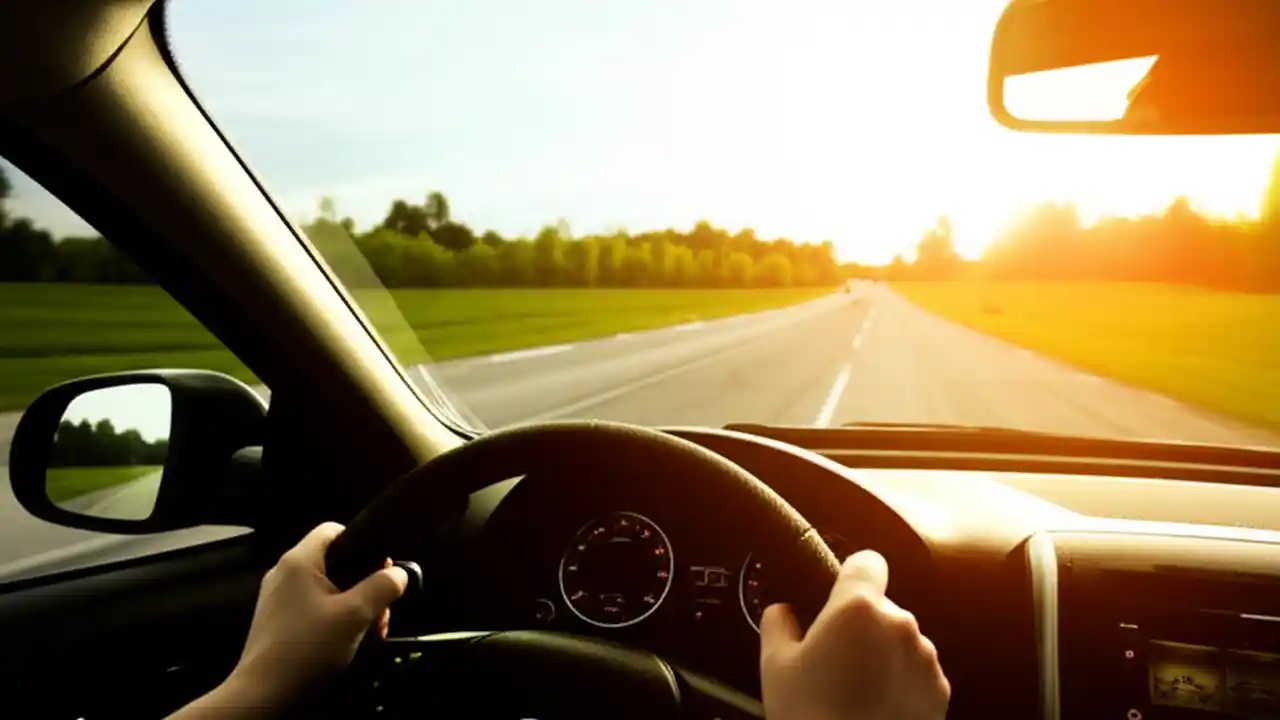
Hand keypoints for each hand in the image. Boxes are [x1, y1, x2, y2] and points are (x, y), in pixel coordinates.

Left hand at [227, 522, 407, 708]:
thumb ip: (382, 587)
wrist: (263, 693)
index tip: (382, 569)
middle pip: (335, 562)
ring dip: (354, 605)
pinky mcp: (278, 620)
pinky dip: (335, 617)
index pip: (334, 529)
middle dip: (365, 584)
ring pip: (328, 588)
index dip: (363, 542)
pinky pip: (314, 607)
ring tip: (371, 631)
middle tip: (381, 611)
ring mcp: (278, 597)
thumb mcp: (355, 615)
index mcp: (299, 560)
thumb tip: (399, 573)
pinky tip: (349, 640)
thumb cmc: (308, 647)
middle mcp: (285, 572)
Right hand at [759, 550, 949, 719]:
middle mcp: (899, 624)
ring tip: (855, 689)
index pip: (867, 561)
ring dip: (884, 654)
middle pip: (880, 607)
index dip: (852, 574)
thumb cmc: (812, 716)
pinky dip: (901, 681)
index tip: (840, 591)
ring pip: (900, 639)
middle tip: (834, 660)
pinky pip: (917, 670)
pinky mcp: (939, 689)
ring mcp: (924, 658)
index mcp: (857, 608)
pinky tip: (876, 706)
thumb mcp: (775, 666)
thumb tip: (781, 613)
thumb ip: (777, 624)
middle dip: (861, 626)